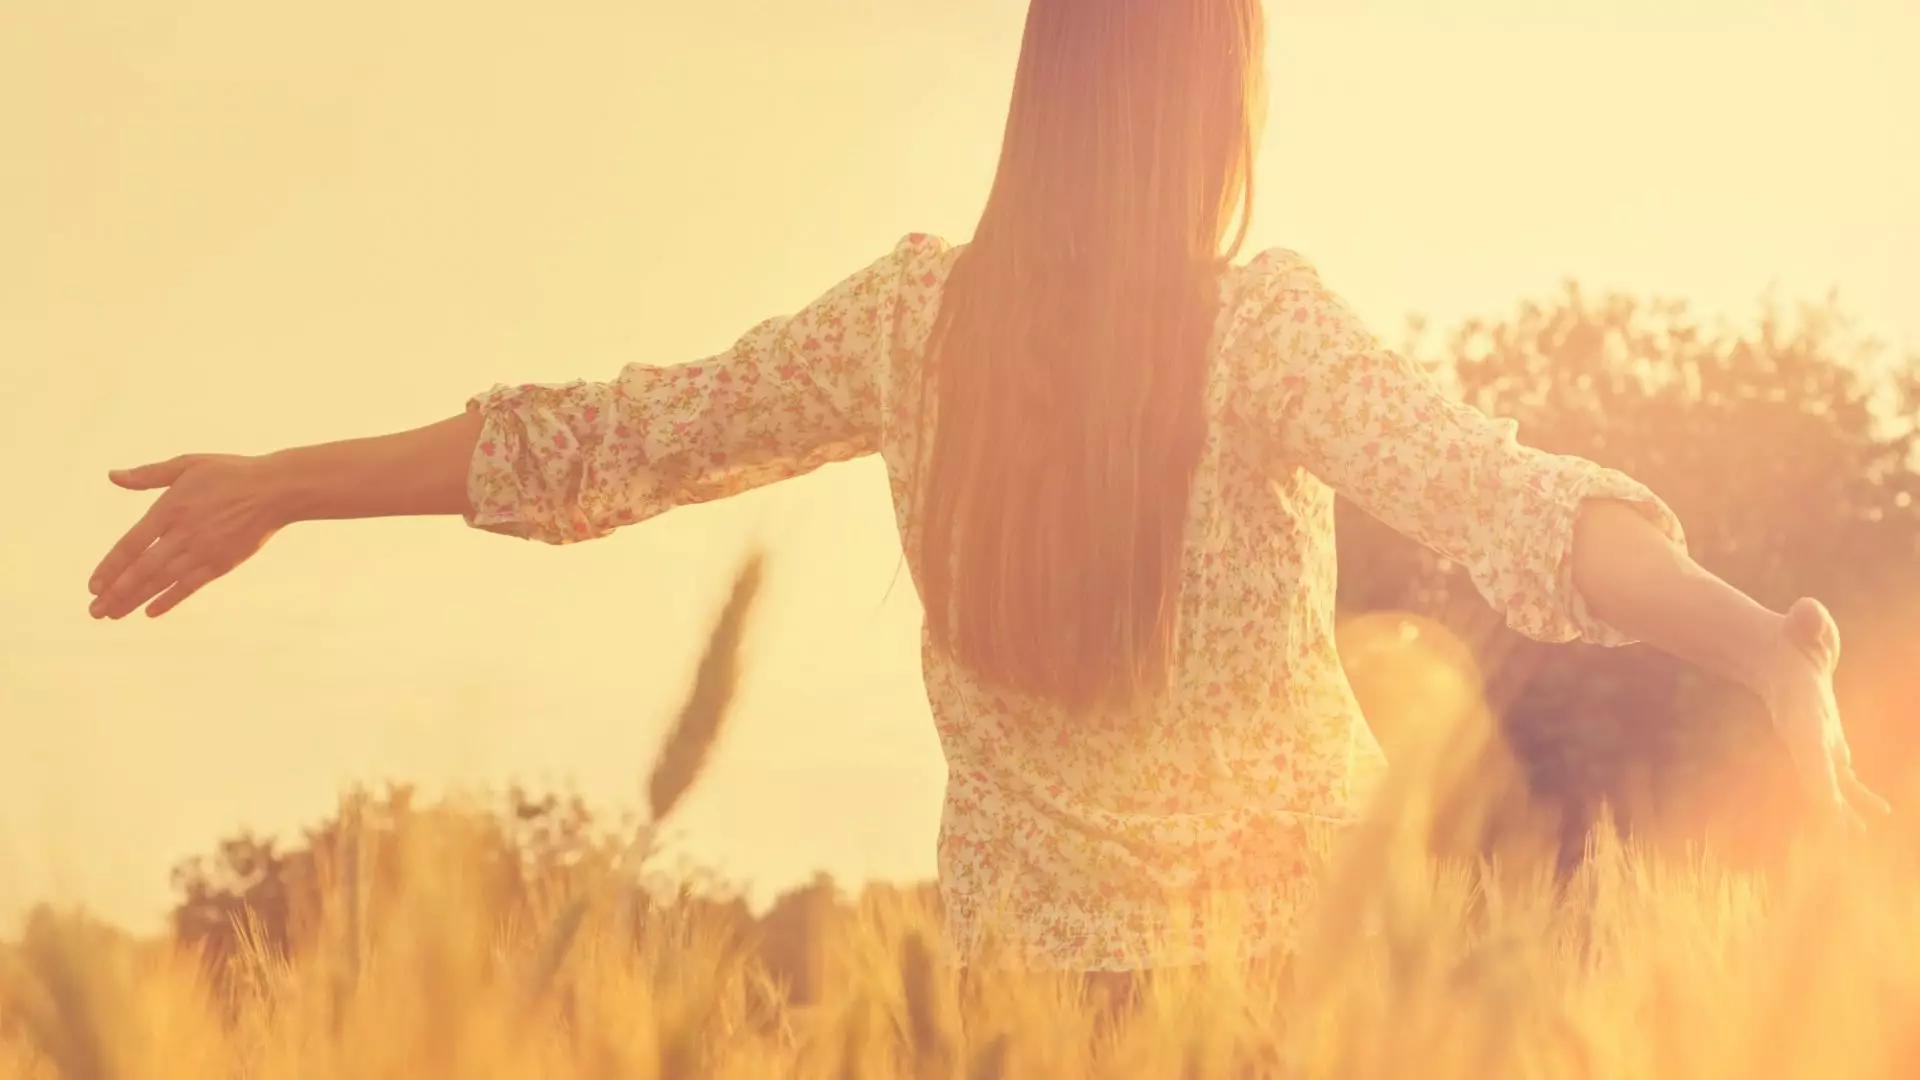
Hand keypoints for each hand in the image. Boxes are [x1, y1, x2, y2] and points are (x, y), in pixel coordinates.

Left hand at [88, 454, 290, 619]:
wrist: (276, 490)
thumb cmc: (231, 473)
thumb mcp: (188, 464)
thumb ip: (149, 475)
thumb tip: (113, 476)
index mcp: (171, 509)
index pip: (131, 545)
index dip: (110, 567)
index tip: (93, 585)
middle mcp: (183, 534)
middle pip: (142, 570)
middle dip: (115, 593)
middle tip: (94, 610)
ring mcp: (204, 551)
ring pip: (162, 582)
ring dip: (135, 600)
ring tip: (112, 614)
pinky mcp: (222, 563)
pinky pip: (190, 586)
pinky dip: (170, 600)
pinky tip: (151, 611)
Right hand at [1753, 597, 1889, 829]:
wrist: (1774, 653)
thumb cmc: (1792, 635)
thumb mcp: (1802, 623)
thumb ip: (1807, 620)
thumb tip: (1806, 612)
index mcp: (1801, 711)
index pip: (1809, 747)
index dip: (1817, 774)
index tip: (1825, 804)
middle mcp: (1804, 734)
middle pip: (1817, 775)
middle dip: (1830, 804)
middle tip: (1845, 832)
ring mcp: (1815, 742)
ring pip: (1830, 784)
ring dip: (1845, 808)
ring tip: (1858, 833)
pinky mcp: (1828, 744)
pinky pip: (1843, 777)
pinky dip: (1857, 795)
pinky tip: (1876, 812)